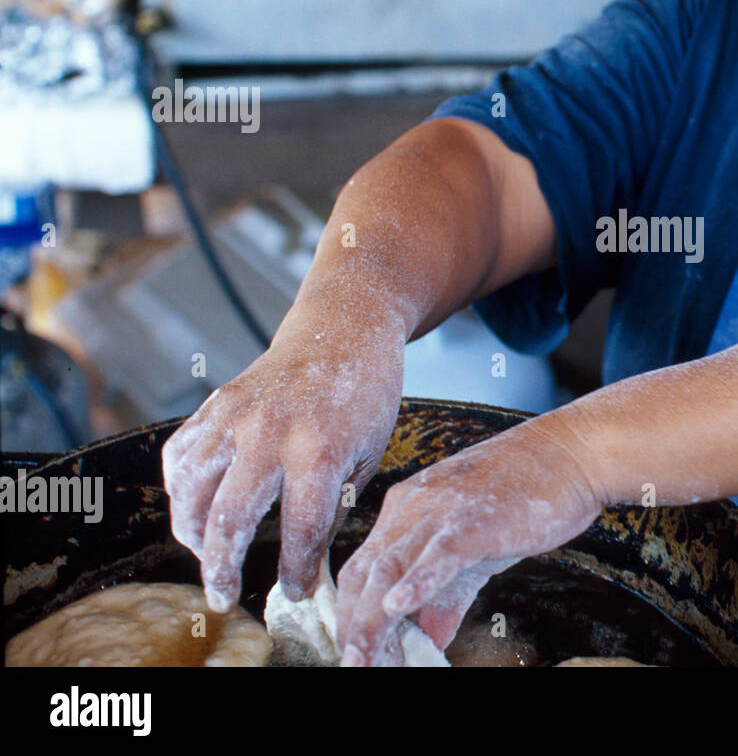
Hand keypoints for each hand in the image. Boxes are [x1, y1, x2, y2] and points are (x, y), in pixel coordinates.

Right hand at [161, 311, 406, 611]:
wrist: (343, 329)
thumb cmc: (364, 395)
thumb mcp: (368, 455)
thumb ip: (334, 507)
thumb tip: (307, 563)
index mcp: (320, 450)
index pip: (301, 530)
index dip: (296, 571)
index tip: (296, 592)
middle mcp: (270, 433)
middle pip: (230, 520)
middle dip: (222, 569)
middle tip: (223, 598)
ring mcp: (235, 416)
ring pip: (190, 491)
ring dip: (192, 534)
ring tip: (208, 557)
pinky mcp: (214, 404)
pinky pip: (179, 456)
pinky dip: (179, 490)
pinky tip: (197, 509)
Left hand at [334, 422, 603, 665]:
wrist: (572, 452)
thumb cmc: (529, 494)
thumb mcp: (477, 548)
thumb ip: (447, 593)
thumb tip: (430, 638)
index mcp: (409, 508)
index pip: (364, 569)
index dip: (353, 614)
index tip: (355, 649)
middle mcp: (414, 505)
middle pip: (364, 573)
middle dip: (352, 625)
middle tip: (351, 665)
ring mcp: (442, 510)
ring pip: (390, 567)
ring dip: (371, 620)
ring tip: (362, 658)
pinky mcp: (476, 518)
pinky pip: (438, 553)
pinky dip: (416, 582)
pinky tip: (399, 607)